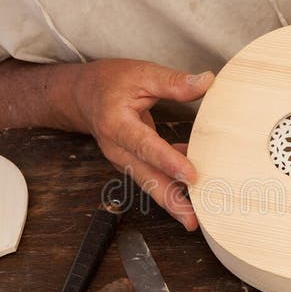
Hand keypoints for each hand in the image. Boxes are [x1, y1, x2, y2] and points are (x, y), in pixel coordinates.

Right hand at [74, 59, 214, 230]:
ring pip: (151, 183)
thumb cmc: (110, 83)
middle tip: (192, 218)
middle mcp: (118, 148)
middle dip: (170, 200)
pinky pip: (154, 177)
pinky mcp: (133, 163)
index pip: (145, 146)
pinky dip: (174, 184)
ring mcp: (124, 159)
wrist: (83, 96)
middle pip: (146, 177)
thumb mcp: (141, 73)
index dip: (168, 161)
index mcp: (116, 124)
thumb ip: (173, 82)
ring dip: (173, 200)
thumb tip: (207, 82)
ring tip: (195, 217)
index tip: (191, 175)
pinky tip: (196, 186)